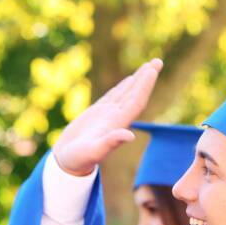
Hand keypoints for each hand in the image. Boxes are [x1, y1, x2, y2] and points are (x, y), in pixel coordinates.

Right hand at [52, 59, 162, 176]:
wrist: (67, 163)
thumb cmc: (79, 159)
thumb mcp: (94, 151)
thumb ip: (111, 143)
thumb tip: (131, 136)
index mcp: (118, 124)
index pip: (136, 101)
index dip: (145, 86)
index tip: (152, 70)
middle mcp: (116, 118)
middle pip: (135, 94)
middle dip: (146, 78)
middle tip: (158, 61)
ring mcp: (107, 116)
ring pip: (126, 93)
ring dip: (137, 79)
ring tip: (149, 65)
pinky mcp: (97, 114)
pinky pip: (113, 97)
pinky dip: (122, 87)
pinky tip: (129, 80)